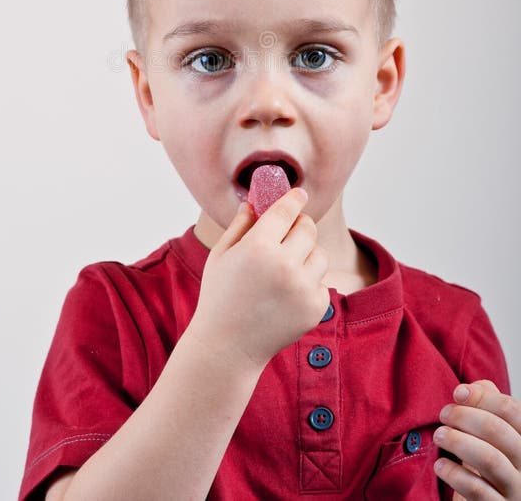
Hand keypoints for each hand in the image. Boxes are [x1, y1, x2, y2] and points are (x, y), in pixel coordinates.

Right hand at [188, 190, 329, 369]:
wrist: (228, 347)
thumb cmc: (220, 296)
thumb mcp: (221, 255)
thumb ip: (240, 224)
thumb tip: (255, 201)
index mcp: (258, 247)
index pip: (286, 211)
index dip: (294, 199)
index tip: (299, 194)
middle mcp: (285, 265)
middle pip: (308, 229)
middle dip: (299, 226)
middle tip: (289, 232)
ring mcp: (303, 288)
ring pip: (319, 254)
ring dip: (306, 255)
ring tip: (286, 268)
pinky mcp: (315, 308)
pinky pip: (322, 282)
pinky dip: (309, 283)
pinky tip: (287, 293)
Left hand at [433, 379, 520, 498]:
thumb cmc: (490, 463)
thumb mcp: (493, 434)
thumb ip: (487, 406)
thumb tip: (470, 388)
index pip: (511, 409)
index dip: (482, 396)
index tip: (457, 393)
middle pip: (498, 431)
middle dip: (464, 416)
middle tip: (444, 414)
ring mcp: (517, 490)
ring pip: (489, 459)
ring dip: (457, 441)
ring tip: (439, 436)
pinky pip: (477, 489)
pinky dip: (454, 473)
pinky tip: (440, 465)